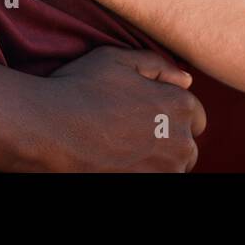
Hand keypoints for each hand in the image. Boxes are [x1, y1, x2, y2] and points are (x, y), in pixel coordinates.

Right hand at [27, 46, 204, 171]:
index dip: (170, 111)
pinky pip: (154, 177)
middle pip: (186, 145)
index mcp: (179, 106)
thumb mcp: (117, 59)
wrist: (50, 129)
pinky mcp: (146, 186)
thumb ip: (158, 65)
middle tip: (130, 131)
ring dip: (156, 159)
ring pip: (171, 167)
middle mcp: (181, 142)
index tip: (145, 112)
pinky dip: (141, 171)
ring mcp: (165, 171)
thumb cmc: (81, 88)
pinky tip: (117, 161)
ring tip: (123, 148)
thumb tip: (186, 80)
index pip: (195, 115)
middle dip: (166, 138)